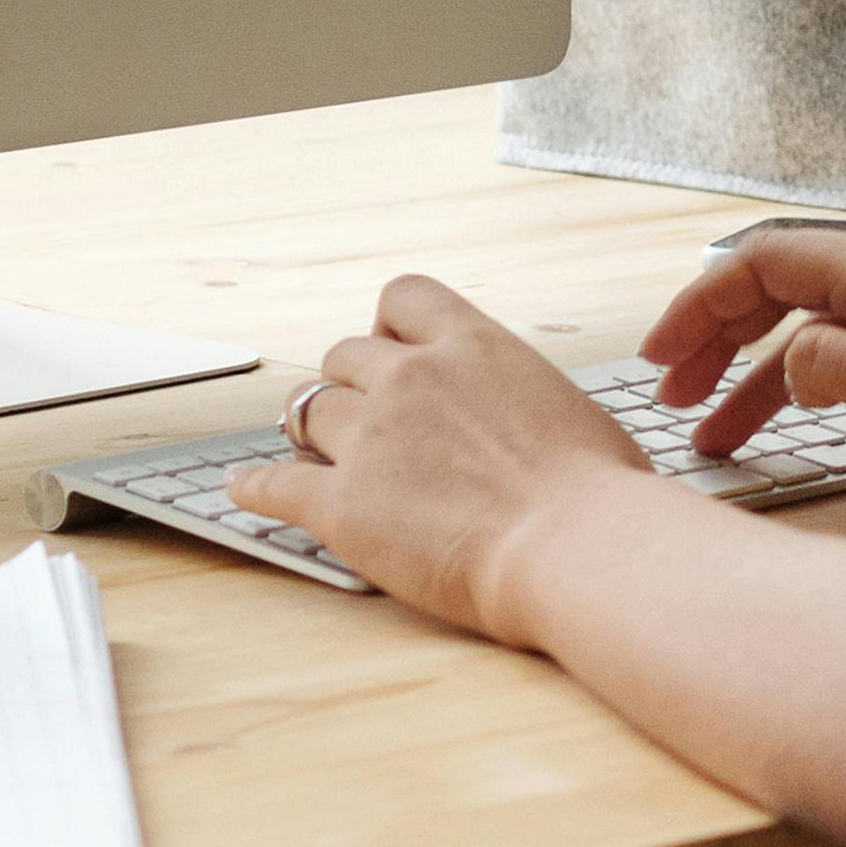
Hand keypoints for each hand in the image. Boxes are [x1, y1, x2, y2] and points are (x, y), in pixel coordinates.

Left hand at [224, 277, 658, 637]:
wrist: (577, 548)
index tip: (391, 347)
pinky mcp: (342, 505)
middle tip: (362, 415)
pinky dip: (256, 486)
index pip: (405, 298)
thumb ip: (523, 400)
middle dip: (350, 384)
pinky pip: (276, 483)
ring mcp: (372, 439)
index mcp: (474, 346)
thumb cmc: (600, 493)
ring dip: (313, 431)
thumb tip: (531, 426)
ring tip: (316, 451)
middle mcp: (412, 378)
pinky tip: (245, 488)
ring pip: (309, 410)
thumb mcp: (571, 412)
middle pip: (346, 355)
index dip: (389, 324)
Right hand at [640, 227, 845, 520]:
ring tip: (722, 435)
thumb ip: (829, 367)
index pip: (767, 261)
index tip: (660, 358)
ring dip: (769, 373)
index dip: (700, 307)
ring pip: (830, 322)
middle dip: (722, 338)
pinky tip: (804, 417)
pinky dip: (825, 378)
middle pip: (792, 284)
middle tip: (677, 394)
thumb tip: (791, 358)